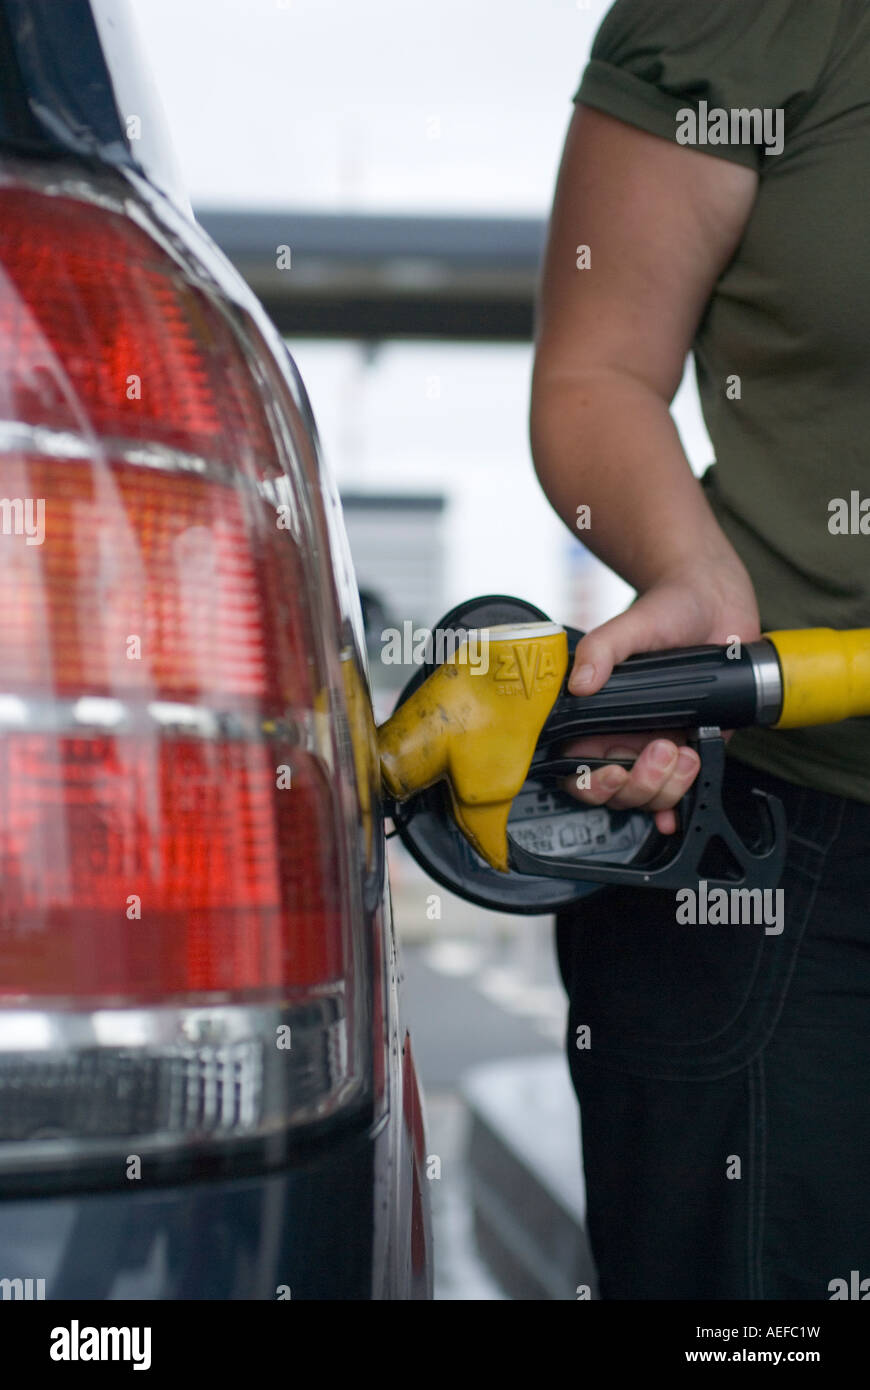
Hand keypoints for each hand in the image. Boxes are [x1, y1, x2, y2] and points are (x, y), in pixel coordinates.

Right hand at [564, 555, 759, 833]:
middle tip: (661, 748)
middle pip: (618, 791)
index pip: (579, 767)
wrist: (715, 599)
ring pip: (651, 795)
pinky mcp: (694, 743)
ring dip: (667, 786)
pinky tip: (682, 803)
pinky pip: (682, 788)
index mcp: (600, 714)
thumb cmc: (668, 607)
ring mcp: (659, 743)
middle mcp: (625, 734)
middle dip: (640, 784)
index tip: (611, 770)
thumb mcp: (631, 624)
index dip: (591, 782)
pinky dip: (679, 804)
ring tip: (684, 750)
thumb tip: (581, 683)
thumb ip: (601, 649)